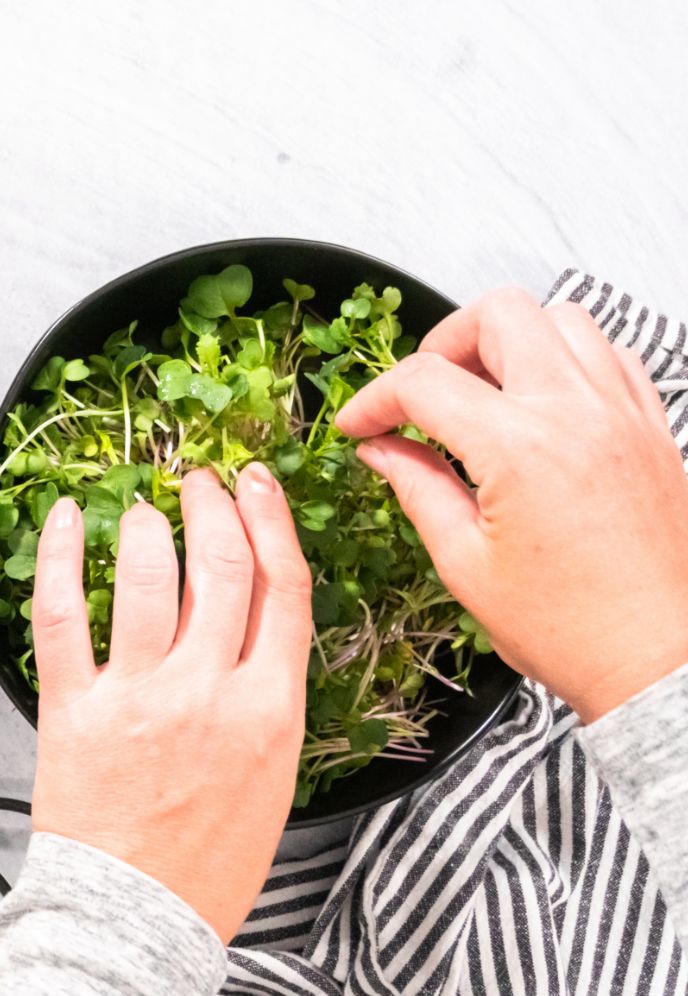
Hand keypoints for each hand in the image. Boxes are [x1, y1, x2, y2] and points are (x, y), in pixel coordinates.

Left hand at [29, 466, 312, 941]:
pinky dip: (63, 558)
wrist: (138, 920)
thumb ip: (263, 701)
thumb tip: (249, 633)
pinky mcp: (73, 709)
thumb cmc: (205, 864)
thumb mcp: (271, 779)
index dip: (270, 521)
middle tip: (197, 479)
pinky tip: (68, 521)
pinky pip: (64, 615)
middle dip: (211, 506)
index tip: (255, 485)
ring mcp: (138, 697)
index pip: (283, 587)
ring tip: (145, 508)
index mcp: (270, 710)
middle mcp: (208, 693)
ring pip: (149, 578)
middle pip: (221, 567)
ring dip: (149, 526)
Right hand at [335, 288, 687, 723]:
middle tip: (422, 395)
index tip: (359, 427)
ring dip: (510, 342)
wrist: (661, 662)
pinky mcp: (653, 429)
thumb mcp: (466, 564)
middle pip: (499, 314)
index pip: (424, 381)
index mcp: (520, 448)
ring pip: (561, 319)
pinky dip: (567, 362)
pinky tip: (541, 408)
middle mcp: (577, 413)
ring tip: (482, 394)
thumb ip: (418, 489)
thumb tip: (382, 450)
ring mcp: (623, 414)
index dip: (375, 399)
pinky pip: (611, 356)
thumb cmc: (574, 629)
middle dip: (444, 343)